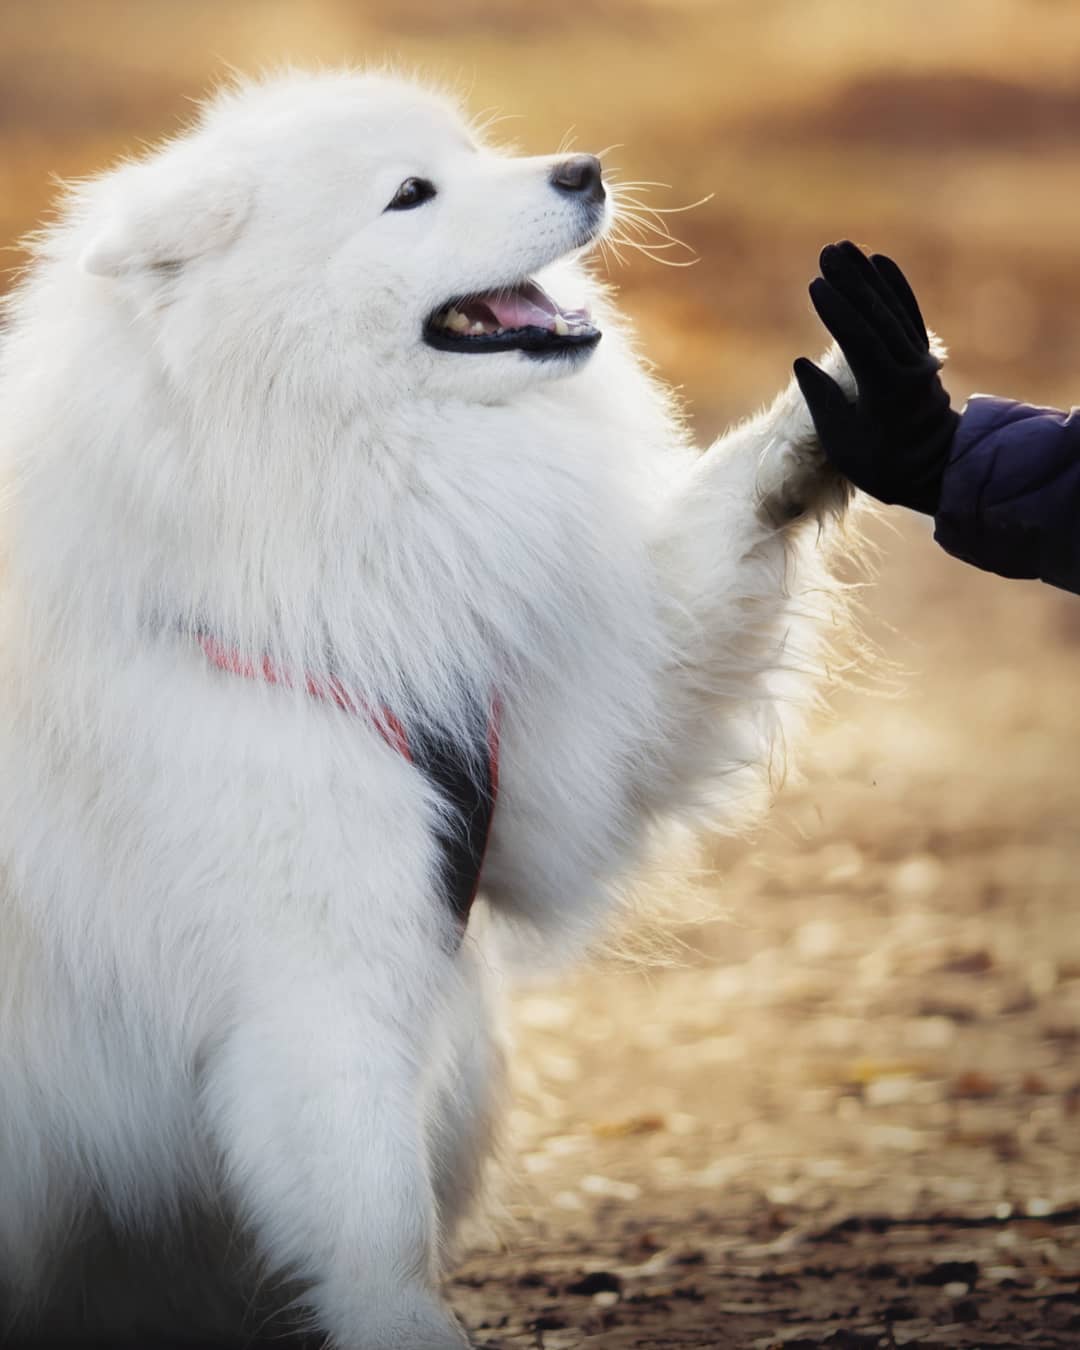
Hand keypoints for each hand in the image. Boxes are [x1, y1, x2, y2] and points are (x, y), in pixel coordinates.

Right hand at [793, 241, 958, 514]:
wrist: (935, 471)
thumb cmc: (881, 465)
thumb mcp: (844, 446)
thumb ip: (824, 403)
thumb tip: (803, 363)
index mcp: (888, 392)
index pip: (860, 342)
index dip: (837, 312)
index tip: (814, 284)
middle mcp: (909, 368)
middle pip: (877, 316)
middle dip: (851, 281)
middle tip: (826, 251)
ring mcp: (919, 358)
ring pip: (892, 308)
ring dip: (868, 276)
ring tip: (844, 248)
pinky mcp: (921, 354)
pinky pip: (908, 313)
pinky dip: (894, 286)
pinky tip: (879, 262)